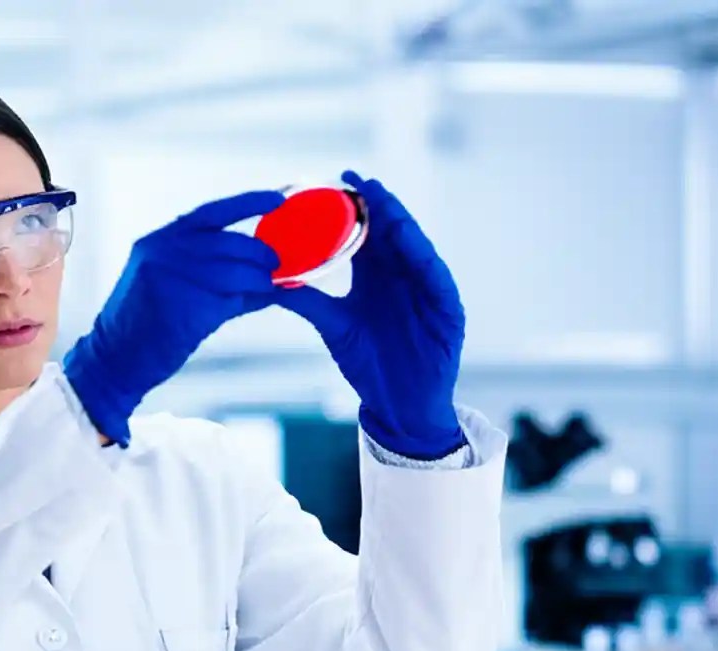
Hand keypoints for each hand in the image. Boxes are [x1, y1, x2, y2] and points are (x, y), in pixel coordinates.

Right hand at [65, 190, 284, 445]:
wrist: (116, 359)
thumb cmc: (142, 324)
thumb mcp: (166, 281)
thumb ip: (207, 266)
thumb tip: (257, 265)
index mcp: (160, 241)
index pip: (212, 213)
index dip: (248, 203)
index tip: (277, 199)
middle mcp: (165, 253)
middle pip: (231, 242)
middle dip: (261, 254)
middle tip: (275, 264)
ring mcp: (174, 278)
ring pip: (237, 271)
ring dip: (259, 281)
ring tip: (266, 287)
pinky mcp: (187, 307)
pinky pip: (233, 299)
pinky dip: (250, 300)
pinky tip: (255, 301)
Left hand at [275, 171, 466, 459]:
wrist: (396, 404)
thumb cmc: (368, 363)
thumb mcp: (333, 326)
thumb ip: (307, 300)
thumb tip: (271, 281)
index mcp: (377, 276)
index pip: (369, 231)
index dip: (357, 205)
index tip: (338, 180)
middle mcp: (403, 276)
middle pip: (393, 230)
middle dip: (378, 203)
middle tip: (358, 179)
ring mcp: (427, 290)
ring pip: (415, 247)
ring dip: (400, 222)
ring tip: (383, 200)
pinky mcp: (447, 310)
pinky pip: (436, 277)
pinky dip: (423, 257)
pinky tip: (409, 241)